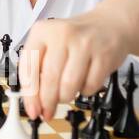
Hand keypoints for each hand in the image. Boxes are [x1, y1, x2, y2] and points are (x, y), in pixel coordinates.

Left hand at [18, 7, 129, 121]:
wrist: (110, 25)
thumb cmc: (75, 39)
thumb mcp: (50, 44)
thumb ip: (38, 68)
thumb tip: (33, 103)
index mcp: (42, 31)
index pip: (29, 67)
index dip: (29, 94)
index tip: (32, 110)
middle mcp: (62, 34)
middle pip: (50, 78)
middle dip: (47, 102)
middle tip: (47, 113)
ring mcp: (85, 44)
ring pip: (69, 85)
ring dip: (66, 97)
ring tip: (67, 93)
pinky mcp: (104, 55)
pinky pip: (90, 86)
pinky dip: (85, 91)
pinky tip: (84, 83)